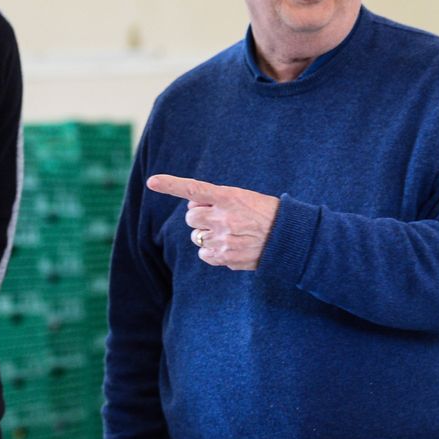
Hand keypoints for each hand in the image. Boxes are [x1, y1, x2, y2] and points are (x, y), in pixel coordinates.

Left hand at [147, 174, 280, 270]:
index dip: (171, 185)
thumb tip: (193, 205)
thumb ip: (218, 199)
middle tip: (220, 217)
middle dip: (200, 217)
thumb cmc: (265, 213)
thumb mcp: (244, 197)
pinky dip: (211, 251)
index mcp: (228, 197)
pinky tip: (229, 246)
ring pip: (196, 237)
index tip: (152, 182)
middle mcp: (223, 217)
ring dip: (206, 234)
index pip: (194, 189)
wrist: (287, 237)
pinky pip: (203, 254)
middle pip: (191, 216)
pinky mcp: (225, 257)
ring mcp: (223, 238)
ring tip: (229, 233)